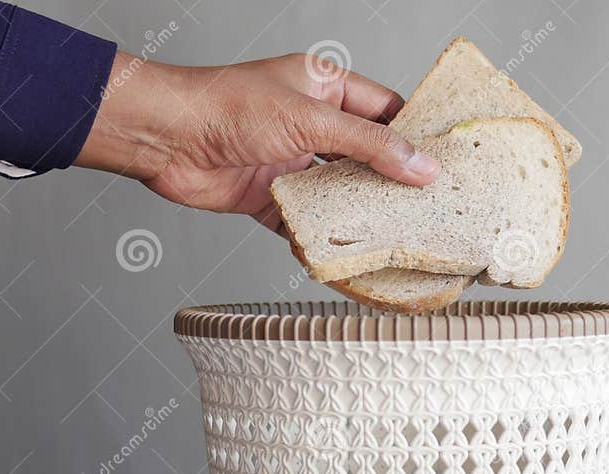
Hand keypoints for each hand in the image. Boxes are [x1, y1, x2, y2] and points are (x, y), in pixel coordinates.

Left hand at [74, 50, 439, 232]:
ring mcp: (290, 160)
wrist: (164, 138)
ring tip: (395, 234)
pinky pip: (303, 219)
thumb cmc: (228, 106)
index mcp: (323, 87)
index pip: (383, 109)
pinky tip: (339, 251)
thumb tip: (421, 167)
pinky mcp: (269, 195)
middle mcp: (309, 123)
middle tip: (429, 207)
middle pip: (364, 154)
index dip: (414, 134)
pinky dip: (317, 235)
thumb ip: (369, 145)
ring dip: (358, 211)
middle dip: (391, 180)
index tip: (444, 162)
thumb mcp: (311, 120)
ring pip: (337, 190)